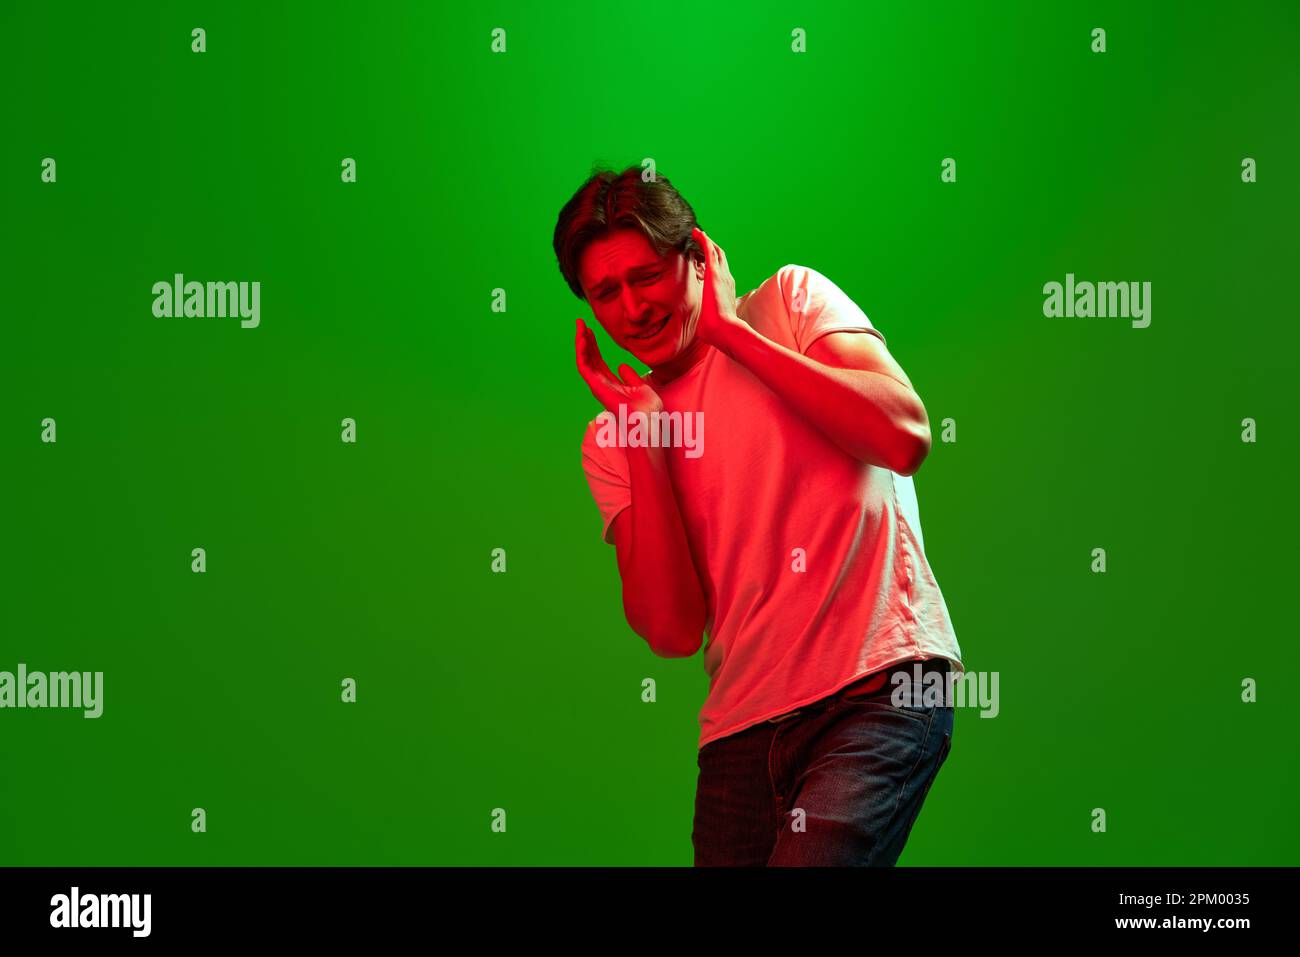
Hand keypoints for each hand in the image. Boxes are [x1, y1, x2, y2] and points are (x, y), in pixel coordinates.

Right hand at [575, 318, 663, 416]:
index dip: (594, 345)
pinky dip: (581, 352)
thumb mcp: (641, 388)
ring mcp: (598, 386)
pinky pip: (584, 367)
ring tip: (579, 326)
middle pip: (589, 358)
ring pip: (584, 361)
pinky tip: (582, 338)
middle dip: (585, 340)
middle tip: (581, 323)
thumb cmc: (647, 410)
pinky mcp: (596, 387)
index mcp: (611, 384)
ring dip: (580, 343)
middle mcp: (602, 384)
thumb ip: (630, 377)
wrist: (647, 421)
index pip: (598, 361)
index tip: (591, 330)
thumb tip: (621, 365)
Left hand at [691, 227, 743, 347]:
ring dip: (707, 241)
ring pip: (716, 251)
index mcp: (726, 290)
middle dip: (712, 246)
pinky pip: (709, 250)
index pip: (721, 271)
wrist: (725, 329)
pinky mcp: (714, 272)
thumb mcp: (711, 321)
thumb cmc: (717, 331)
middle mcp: (727, 279)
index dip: (715, 262)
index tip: (707, 257)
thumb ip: (707, 319)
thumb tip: (701, 329)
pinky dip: (703, 240)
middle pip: (721, 257)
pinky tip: (696, 233)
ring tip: (697, 233)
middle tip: (702, 238)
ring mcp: (722, 274)